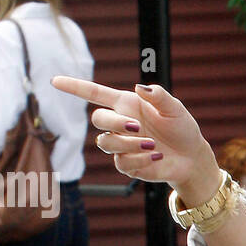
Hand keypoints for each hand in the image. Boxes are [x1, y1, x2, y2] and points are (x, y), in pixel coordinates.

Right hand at [51, 76, 219, 201]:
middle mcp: (120, 123)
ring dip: (128, 143)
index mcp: (127, 105)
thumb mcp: (175, 109)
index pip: (94, 94)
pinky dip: (139, 159)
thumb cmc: (182, 128)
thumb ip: (159, 96)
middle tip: (138, 128)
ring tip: (152, 145)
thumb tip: (140, 87)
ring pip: (106, 143)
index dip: (74, 87)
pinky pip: (121, 162)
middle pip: (97, 120)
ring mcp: (121, 145)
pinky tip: (156, 157)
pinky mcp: (127, 164)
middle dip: (114, 123)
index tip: (55, 81)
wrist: (191, 157)